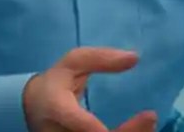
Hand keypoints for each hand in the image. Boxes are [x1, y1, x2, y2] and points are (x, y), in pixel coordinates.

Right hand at [22, 47, 156, 131]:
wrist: (33, 107)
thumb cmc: (56, 82)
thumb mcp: (72, 62)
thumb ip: (100, 58)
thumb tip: (134, 58)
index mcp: (56, 108)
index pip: (73, 120)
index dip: (92, 126)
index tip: (121, 118)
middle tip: (150, 118)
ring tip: (149, 123)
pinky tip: (140, 130)